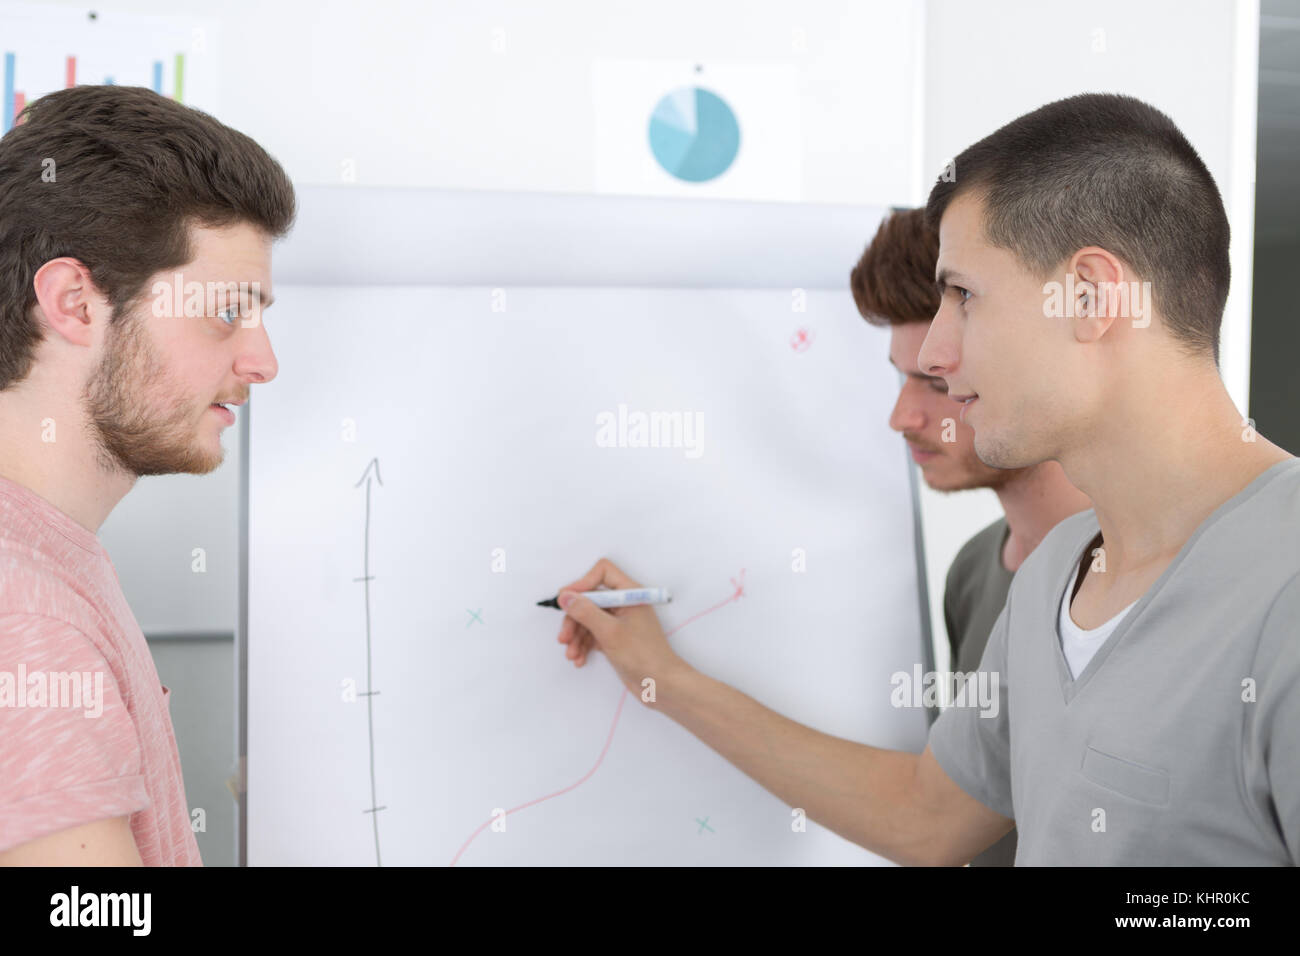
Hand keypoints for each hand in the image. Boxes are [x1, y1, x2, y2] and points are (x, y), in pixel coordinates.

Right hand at [554, 558, 685, 695]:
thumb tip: (565, 596)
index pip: (602, 572)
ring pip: (588, 619)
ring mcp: (619, 621)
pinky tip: (579, 660)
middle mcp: (624, 604)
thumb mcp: (610, 632)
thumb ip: (585, 612)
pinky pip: (593, 635)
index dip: (582, 583)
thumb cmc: (643, 655)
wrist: (661, 685)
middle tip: (563, 638)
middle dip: (574, 619)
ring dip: (576, 636)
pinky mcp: (615, 638)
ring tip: (571, 655)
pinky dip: (584, 645)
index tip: (566, 601)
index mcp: (630, 593)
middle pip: (590, 599)